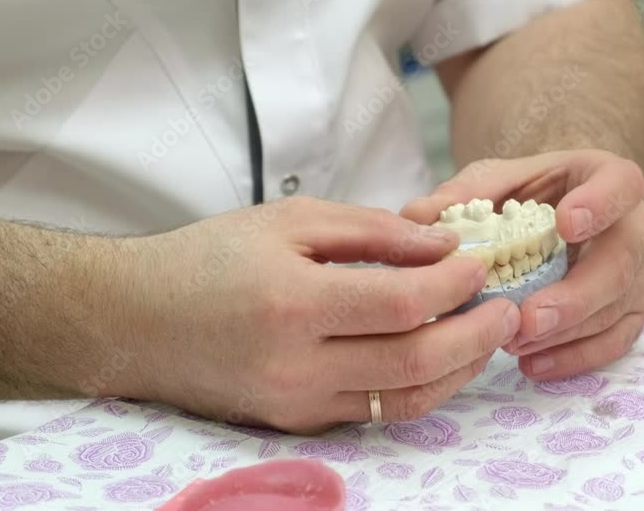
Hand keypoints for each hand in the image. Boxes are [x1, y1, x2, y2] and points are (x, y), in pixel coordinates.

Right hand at [114, 197, 519, 433]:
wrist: (135, 319)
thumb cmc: (209, 258)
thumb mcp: (290, 219)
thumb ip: (373, 232)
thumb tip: (444, 245)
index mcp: (293, 302)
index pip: (404, 303)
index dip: (456, 283)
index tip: (481, 261)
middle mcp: (297, 364)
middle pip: (416, 361)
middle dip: (476, 334)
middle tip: (507, 307)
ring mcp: (297, 403)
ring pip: (405, 401)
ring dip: (459, 369)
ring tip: (485, 334)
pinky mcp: (296, 423)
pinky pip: (377, 414)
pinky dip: (420, 388)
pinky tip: (440, 357)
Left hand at [402, 150, 643, 380]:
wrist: (550, 215)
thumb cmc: (523, 195)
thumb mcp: (492, 183)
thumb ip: (460, 195)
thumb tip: (416, 217)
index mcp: (606, 178)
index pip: (621, 186)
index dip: (600, 205)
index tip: (566, 224)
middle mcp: (632, 225)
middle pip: (623, 260)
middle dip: (578, 294)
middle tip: (530, 317)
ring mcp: (636, 273)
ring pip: (618, 308)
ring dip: (567, 333)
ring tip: (513, 344)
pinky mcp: (628, 312)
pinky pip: (613, 342)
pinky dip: (574, 358)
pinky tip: (532, 365)